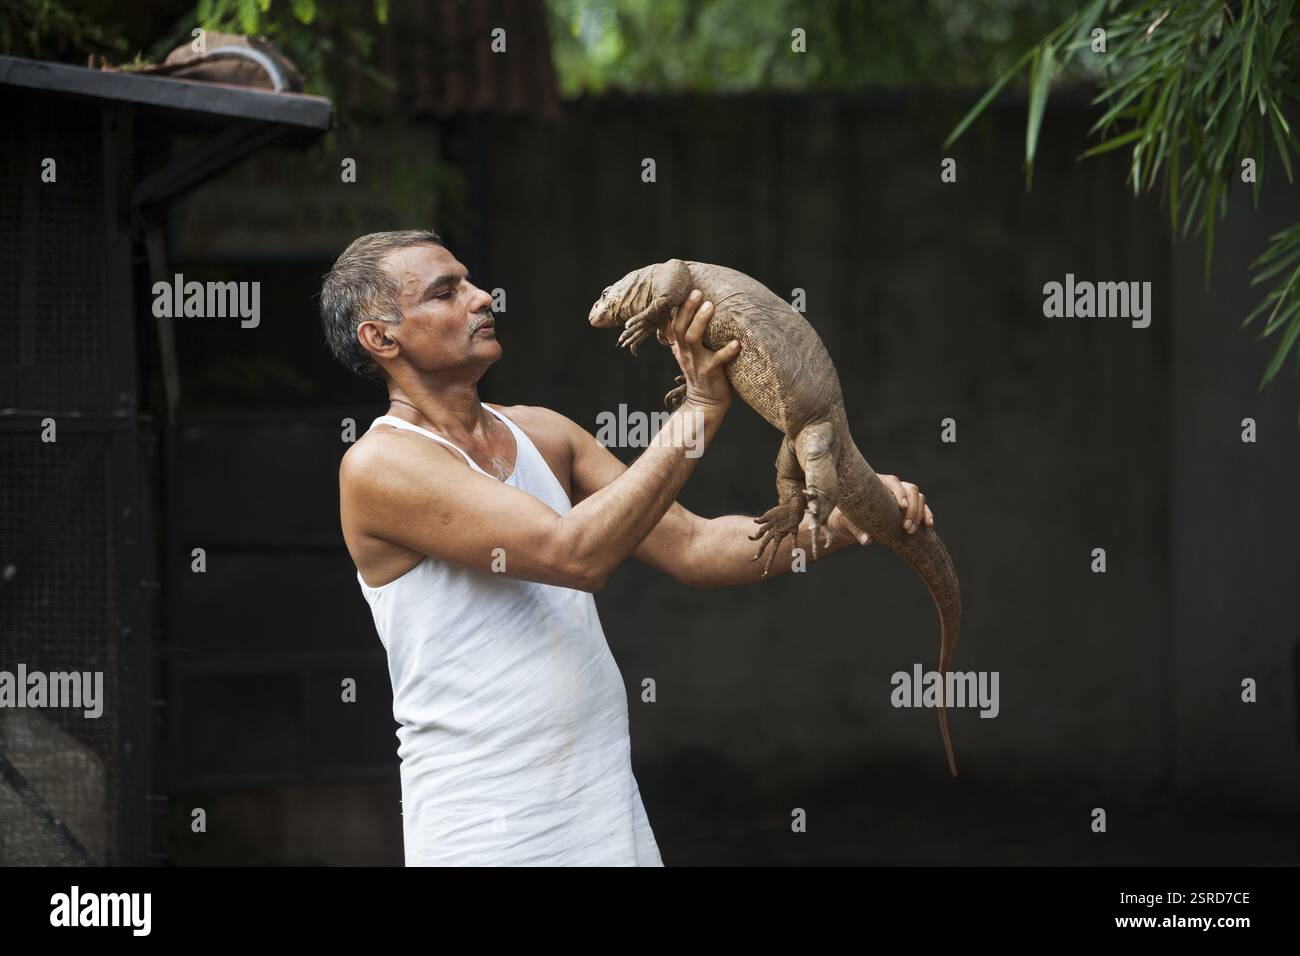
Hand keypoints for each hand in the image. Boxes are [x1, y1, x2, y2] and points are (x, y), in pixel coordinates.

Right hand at [662, 290, 740, 411]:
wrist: (705, 402)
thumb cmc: (702, 372)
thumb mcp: (689, 353)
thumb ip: (688, 336)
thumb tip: (693, 311)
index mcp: (680, 347)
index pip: (672, 323)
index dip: (676, 307)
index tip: (682, 288)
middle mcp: (685, 352)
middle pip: (679, 327)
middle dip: (687, 308)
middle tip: (697, 291)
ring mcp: (696, 363)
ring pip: (693, 338)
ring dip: (700, 321)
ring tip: (711, 306)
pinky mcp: (710, 373)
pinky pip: (717, 360)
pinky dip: (727, 351)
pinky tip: (736, 343)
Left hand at [824, 474, 934, 544]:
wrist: (851, 522)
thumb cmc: (847, 518)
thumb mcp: (848, 523)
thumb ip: (857, 530)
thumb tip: (867, 540)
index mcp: (876, 483)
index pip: (893, 481)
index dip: (900, 492)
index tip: (902, 507)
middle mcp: (891, 487)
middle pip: (910, 489)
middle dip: (912, 509)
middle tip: (906, 528)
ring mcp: (902, 496)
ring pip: (919, 498)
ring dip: (919, 514)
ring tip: (911, 531)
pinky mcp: (908, 507)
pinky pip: (923, 508)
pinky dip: (927, 515)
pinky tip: (929, 526)